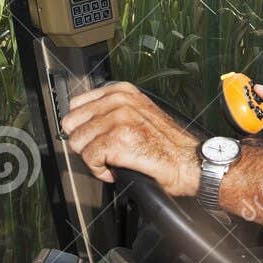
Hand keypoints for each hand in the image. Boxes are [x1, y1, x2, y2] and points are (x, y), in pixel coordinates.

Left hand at [59, 82, 201, 196]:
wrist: (190, 162)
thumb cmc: (168, 144)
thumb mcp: (139, 113)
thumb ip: (111, 111)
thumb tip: (83, 123)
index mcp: (121, 92)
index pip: (76, 105)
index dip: (83, 127)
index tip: (96, 138)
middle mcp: (118, 101)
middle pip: (72, 124)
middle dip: (85, 143)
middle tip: (104, 152)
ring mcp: (117, 120)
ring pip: (78, 143)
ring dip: (93, 158)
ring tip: (113, 161)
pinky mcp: (117, 141)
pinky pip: (90, 159)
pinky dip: (100, 171)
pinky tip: (116, 169)